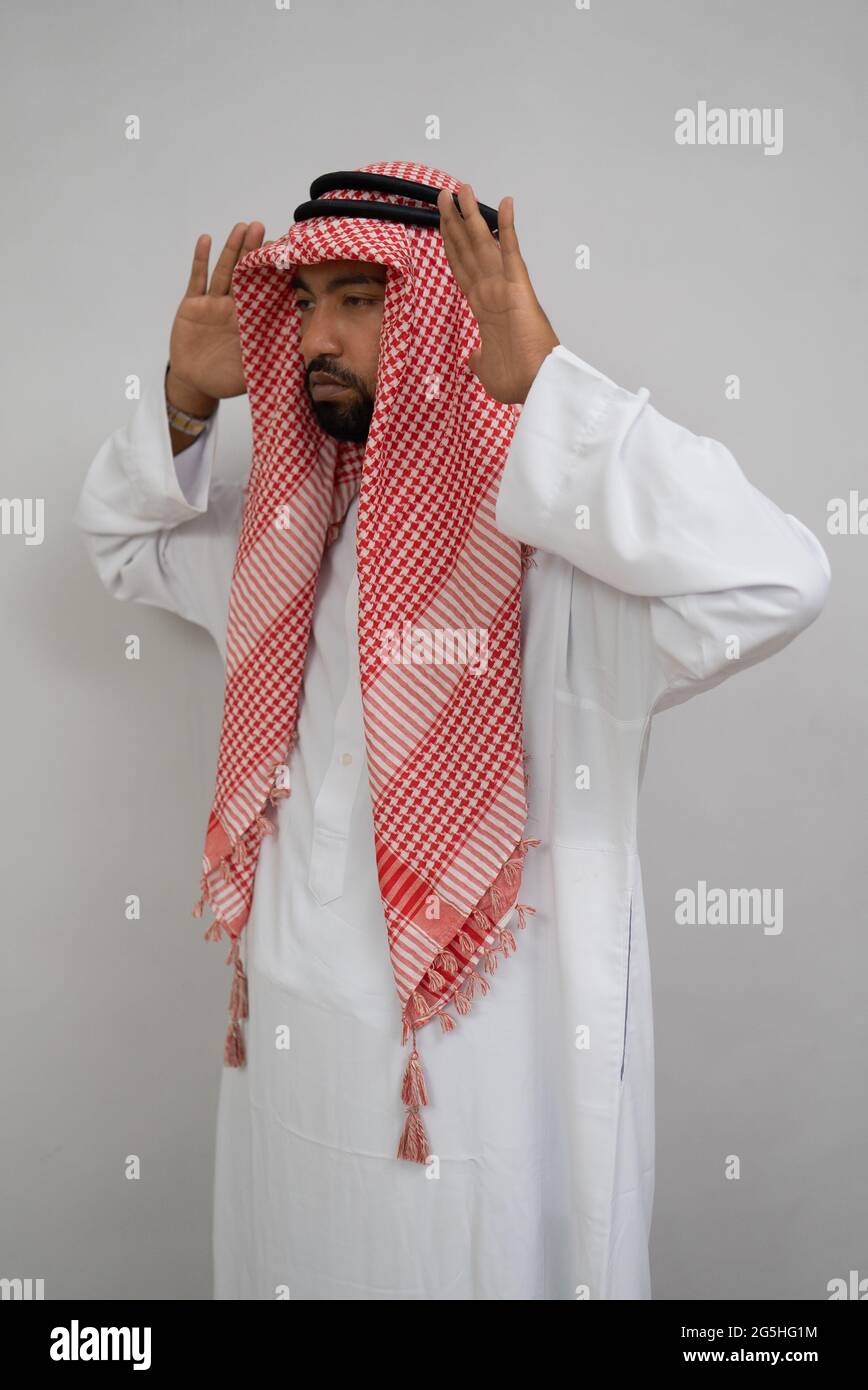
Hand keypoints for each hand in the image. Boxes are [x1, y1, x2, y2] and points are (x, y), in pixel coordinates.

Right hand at [167, 221, 267, 407]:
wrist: (196, 384)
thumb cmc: (225, 380)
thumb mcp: (252, 374)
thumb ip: (270, 364)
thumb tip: (299, 361)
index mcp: (251, 322)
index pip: (263, 292)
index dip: (271, 273)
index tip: (282, 252)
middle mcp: (234, 308)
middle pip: (244, 274)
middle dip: (252, 251)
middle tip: (262, 227)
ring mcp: (213, 304)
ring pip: (224, 272)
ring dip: (231, 249)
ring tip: (241, 228)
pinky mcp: (193, 306)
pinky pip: (197, 280)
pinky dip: (201, 260)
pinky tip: (206, 240)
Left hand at [437, 185, 558, 404]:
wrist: (534, 385)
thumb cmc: (517, 380)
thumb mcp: (485, 369)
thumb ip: (477, 359)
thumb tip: (472, 357)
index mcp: (483, 308)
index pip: (462, 268)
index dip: (451, 244)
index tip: (442, 222)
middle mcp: (491, 291)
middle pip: (467, 248)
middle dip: (453, 221)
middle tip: (445, 194)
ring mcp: (504, 286)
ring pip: (483, 242)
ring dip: (471, 214)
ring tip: (462, 188)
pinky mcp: (519, 287)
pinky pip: (511, 251)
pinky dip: (508, 226)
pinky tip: (505, 203)